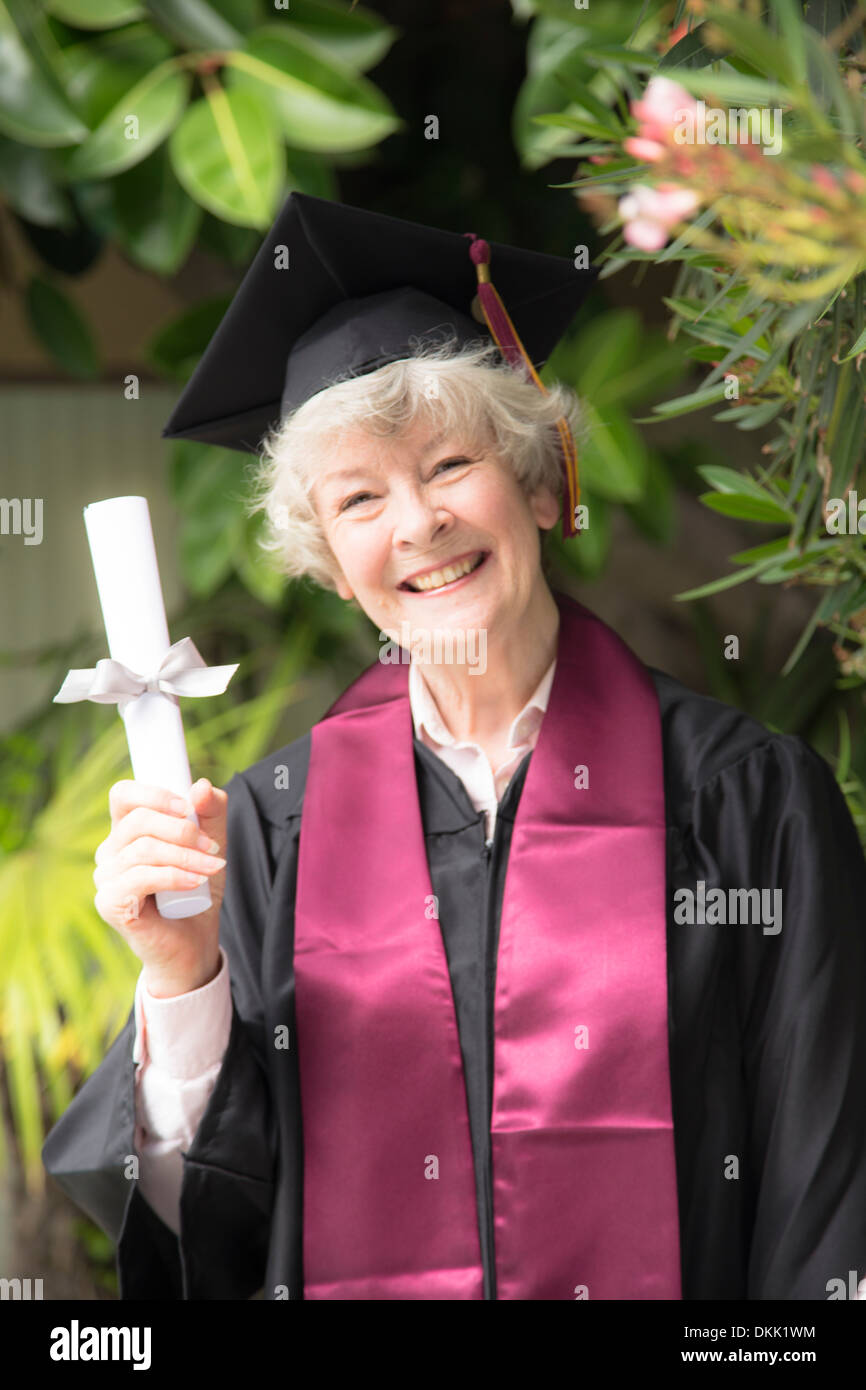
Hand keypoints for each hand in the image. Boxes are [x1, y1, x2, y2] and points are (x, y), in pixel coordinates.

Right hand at [93, 777, 227, 997]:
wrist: (194, 942)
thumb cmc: (197, 891)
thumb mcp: (212, 843)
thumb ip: (211, 810)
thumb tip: (200, 786)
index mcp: (126, 831)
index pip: (123, 795)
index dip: (155, 795)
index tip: (190, 808)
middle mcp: (109, 852)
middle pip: (138, 820)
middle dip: (182, 830)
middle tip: (213, 848)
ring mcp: (105, 878)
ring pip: (143, 849)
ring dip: (186, 856)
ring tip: (213, 867)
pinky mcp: (109, 903)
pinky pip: (139, 878)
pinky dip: (173, 876)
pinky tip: (195, 882)